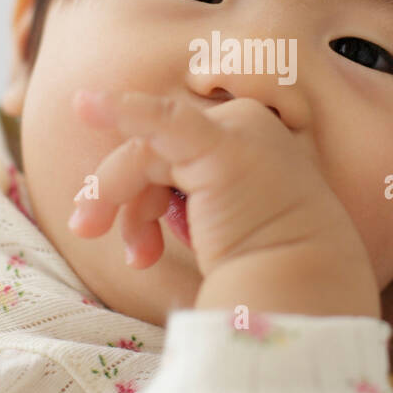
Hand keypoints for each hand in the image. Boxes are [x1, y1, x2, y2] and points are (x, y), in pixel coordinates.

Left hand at [66, 89, 379, 317]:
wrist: (307, 288)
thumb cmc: (271, 266)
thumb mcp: (219, 225)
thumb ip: (185, 203)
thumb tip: (145, 207)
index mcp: (245, 141)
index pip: (173, 154)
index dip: (142, 199)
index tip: (136, 251)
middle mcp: (243, 125)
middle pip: (153, 150)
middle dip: (118, 197)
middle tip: (92, 235)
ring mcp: (234, 130)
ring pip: (145, 152)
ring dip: (114, 196)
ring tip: (133, 256)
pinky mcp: (220, 145)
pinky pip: (162, 120)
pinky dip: (121, 109)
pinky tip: (84, 104)